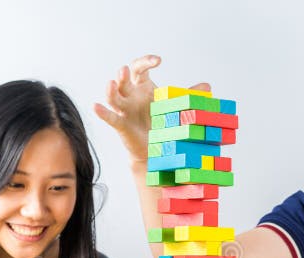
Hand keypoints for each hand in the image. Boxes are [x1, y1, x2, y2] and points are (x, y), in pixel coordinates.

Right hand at [94, 54, 209, 166]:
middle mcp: (131, 96)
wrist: (156, 150)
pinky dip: (102, 112)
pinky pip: (110, 117)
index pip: (140, 68)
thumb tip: (208, 86)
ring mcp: (124, 110)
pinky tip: (96, 106)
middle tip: (126, 70)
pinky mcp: (121, 125)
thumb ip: (189, 96)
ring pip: (114, 96)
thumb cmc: (163, 124)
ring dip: (111, 90)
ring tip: (111, 83)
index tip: (158, 60)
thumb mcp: (177, 108)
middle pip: (123, 80)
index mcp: (143, 87)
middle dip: (123, 74)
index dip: (146, 61)